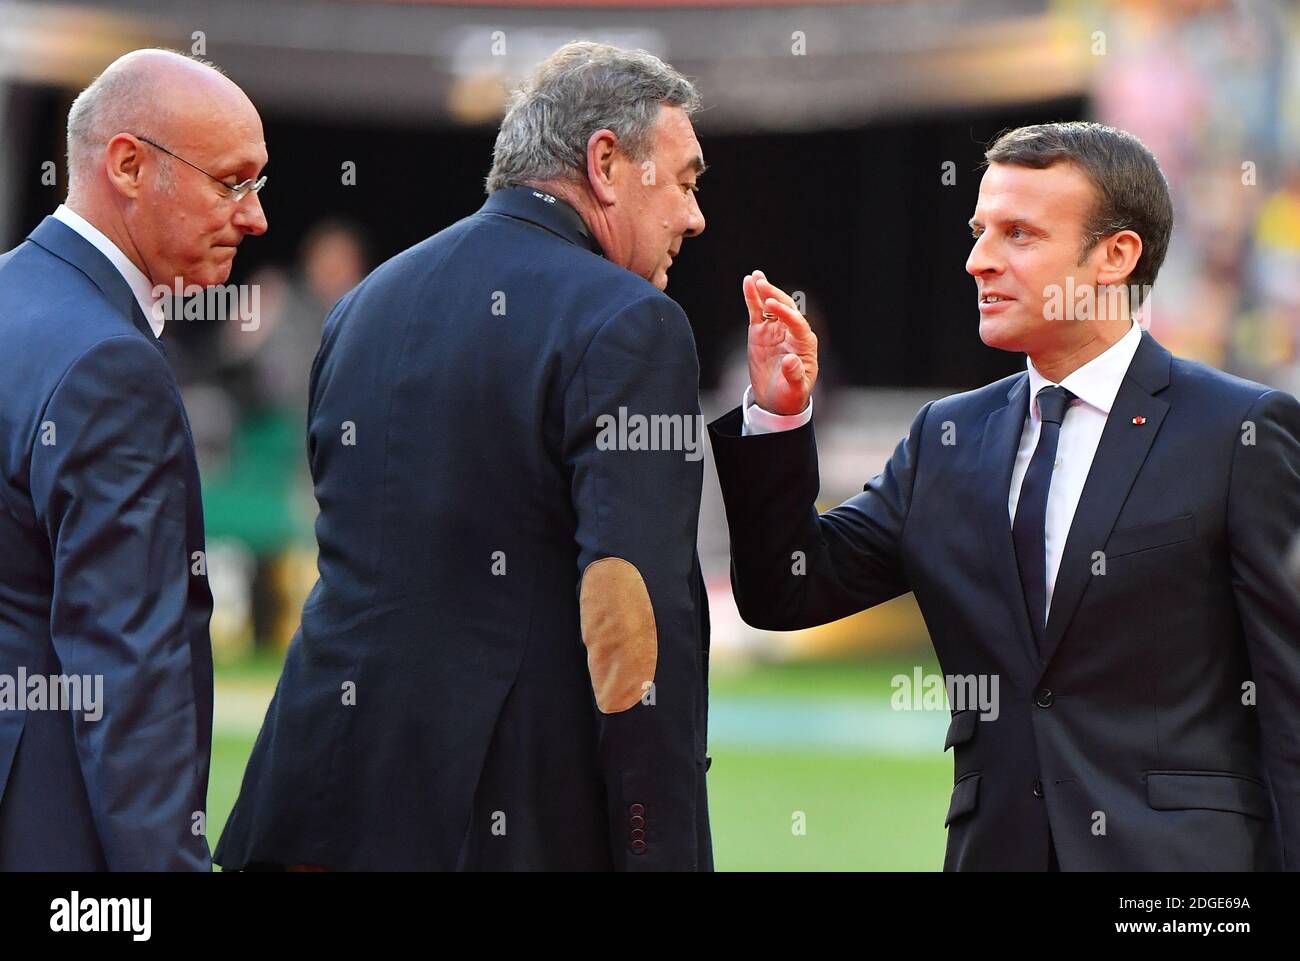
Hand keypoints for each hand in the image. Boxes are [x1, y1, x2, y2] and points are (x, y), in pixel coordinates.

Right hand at [743, 270, 818, 415]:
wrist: (776, 401)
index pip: (797, 323)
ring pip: (770, 306)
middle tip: (762, 285)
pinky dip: (752, 298)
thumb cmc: (791, 396)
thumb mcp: (796, 390)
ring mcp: (775, 330)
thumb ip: (794, 375)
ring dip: (764, 290)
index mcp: (804, 344)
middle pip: (785, 308)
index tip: (771, 304)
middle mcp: (791, 332)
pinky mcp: (761, 331)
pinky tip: (748, 283)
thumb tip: (790, 361)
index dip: (785, 312)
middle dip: (774, 295)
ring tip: (755, 277)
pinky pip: (756, 311)